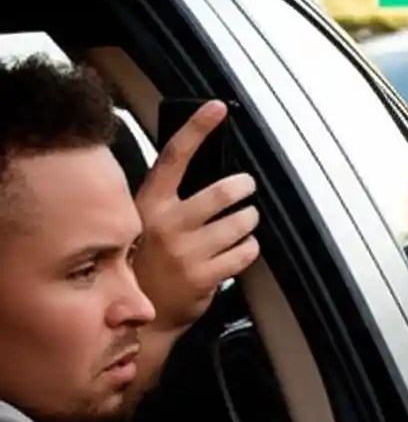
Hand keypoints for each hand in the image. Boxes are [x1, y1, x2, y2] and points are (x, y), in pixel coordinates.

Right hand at [132, 100, 260, 333]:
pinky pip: (246, 252)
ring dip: (249, 221)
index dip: (197, 128)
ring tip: (241, 225)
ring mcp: (186, 251)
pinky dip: (249, 248)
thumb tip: (211, 167)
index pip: (175, 156)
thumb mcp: (150, 221)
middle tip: (246, 188)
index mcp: (151, 203)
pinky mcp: (204, 276)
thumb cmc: (151, 260)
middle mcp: (167, 224)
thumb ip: (174, 197)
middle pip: (224, 191)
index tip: (217, 109)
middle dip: (245, 186)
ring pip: (243, 222)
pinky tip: (238, 251)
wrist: (145, 312)